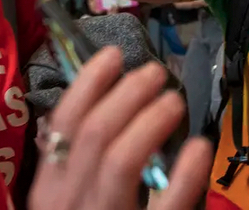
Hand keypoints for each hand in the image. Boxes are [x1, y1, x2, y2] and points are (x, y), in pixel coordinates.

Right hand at [28, 47, 211, 209]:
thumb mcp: (69, 201)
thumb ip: (76, 162)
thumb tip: (100, 101)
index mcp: (48, 190)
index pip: (63, 122)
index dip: (90, 82)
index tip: (115, 54)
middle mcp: (68, 205)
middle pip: (94, 132)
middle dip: (128, 93)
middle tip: (157, 73)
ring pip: (119, 161)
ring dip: (150, 121)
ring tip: (175, 101)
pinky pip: (165, 207)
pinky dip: (185, 175)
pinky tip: (200, 147)